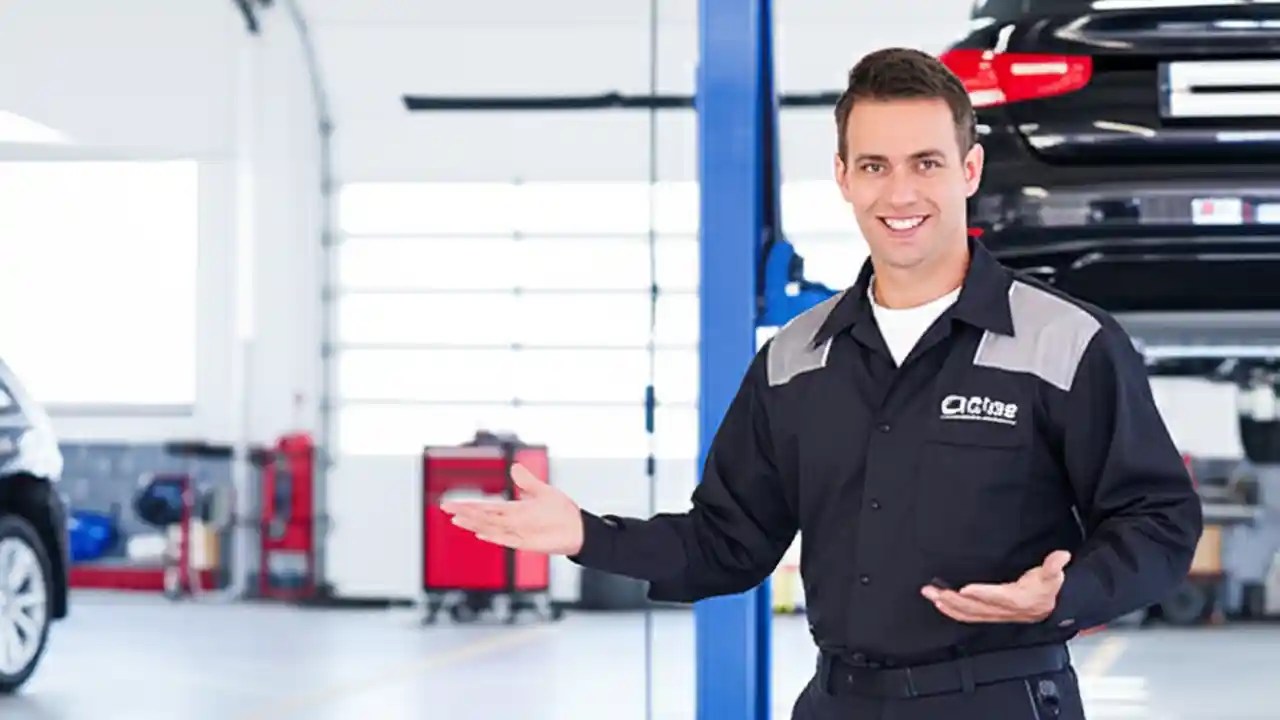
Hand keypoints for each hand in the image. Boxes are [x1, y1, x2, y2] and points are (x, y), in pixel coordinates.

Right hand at [439, 463, 584, 555]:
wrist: (579, 528)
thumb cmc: (562, 511)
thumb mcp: (542, 491)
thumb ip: (526, 482)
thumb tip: (514, 467)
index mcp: (513, 510)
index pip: (485, 507)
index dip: (467, 505)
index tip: (450, 503)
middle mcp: (512, 521)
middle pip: (483, 516)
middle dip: (464, 512)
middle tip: (446, 509)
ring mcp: (518, 532)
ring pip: (490, 527)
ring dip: (474, 524)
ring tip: (457, 520)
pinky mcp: (526, 542)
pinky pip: (506, 539)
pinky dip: (493, 536)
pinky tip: (480, 534)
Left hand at [921, 550, 1070, 623]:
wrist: (1048, 608)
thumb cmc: (1046, 589)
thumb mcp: (1052, 576)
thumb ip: (1054, 566)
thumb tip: (1062, 556)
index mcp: (1017, 599)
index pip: (997, 597)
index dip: (981, 594)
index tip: (965, 589)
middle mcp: (1002, 609)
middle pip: (975, 607)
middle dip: (953, 599)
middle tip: (934, 591)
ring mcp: (993, 614)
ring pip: (968, 612)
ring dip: (948, 605)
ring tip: (931, 594)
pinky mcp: (988, 615)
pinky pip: (968, 616)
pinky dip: (953, 611)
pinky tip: (940, 604)